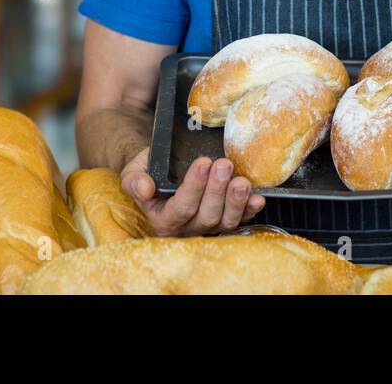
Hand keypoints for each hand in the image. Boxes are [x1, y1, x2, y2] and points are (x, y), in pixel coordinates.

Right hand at [120, 149, 265, 235]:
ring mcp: (207, 227)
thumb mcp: (132, 173)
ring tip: (242, 180)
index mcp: (162, 219)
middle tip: (224, 165)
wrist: (159, 174)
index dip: (194, 187)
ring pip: (224, 221)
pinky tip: (258, 198)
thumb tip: (145, 188)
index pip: (180, 207)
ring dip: (236, 201)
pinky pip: (239, 221)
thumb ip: (134, 181)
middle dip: (217, 190)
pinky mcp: (224, 221)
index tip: (203, 162)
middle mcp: (186, 229)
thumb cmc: (148, 173)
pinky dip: (249, 210)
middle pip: (206, 215)